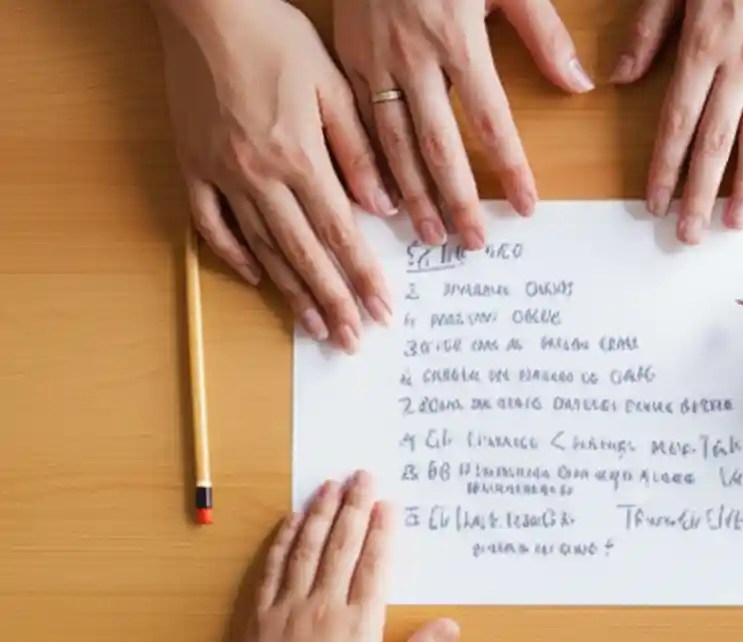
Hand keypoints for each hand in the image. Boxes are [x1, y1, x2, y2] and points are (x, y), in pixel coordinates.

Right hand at [151, 0, 394, 352]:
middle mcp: (258, 175)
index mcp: (299, 155)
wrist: (205, 7)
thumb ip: (359, 149)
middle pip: (303, 253)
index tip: (382, 310)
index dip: (362, 276)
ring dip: (291, 291)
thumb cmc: (275, 35)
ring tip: (314, 326)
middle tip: (352, 340)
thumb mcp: (332, 84)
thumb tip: (381, 207)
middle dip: (333, 301)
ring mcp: (220, 174)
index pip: (340, 233)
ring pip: (262, 248)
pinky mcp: (193, 166)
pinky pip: (211, 224)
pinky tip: (257, 277)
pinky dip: (234, 255)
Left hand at [230, 471, 459, 641]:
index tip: (388, 502)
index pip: (374, 565)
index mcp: (358, 626)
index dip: (382, 530)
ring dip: (319, 513)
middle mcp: (323, 609)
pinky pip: (271, 571)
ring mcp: (287, 612)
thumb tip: (451, 625)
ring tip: (328, 485)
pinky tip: (291, 522)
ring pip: (306, 550)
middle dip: (353, 506)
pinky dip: (282, 542)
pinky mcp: (259, 622)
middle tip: (362, 474)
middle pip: (342, 546)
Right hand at [336, 0, 593, 249]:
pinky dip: (367, 166)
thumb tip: (580, 86)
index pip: (490, 118)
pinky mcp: (345, 60)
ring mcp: (371, 60)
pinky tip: (380, 200)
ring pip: (391, 142)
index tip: (525, 207)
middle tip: (473, 242)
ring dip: (412, 194)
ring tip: (431, 235)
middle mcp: (411, 55)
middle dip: (456, 198)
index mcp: (456, 36)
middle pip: (436, 144)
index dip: (509, 167)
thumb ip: (544, 33)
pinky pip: (355, 124)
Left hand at [612, 0, 742, 243]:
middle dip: (700, 192)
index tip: (656, 203)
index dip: (665, 167)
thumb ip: (648, 30)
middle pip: (715, 140)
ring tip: (736, 225)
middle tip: (690, 235)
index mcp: (701, 43)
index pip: (677, 121)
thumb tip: (618, 79)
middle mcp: (739, 61)